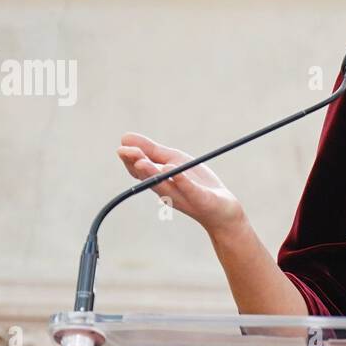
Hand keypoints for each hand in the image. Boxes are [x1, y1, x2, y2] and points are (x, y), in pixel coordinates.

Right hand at [116, 132, 245, 235]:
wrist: (222, 208)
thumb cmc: (197, 183)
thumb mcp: (175, 161)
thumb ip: (153, 151)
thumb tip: (126, 137)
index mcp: (158, 180)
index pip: (137, 170)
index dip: (129, 158)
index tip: (123, 144)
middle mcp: (166, 190)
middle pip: (146, 178)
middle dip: (135, 164)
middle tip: (124, 151)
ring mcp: (182, 195)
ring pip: (163, 185)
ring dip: (151, 172)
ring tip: (142, 162)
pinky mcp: (200, 200)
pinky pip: (189, 190)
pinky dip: (181, 180)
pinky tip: (172, 169)